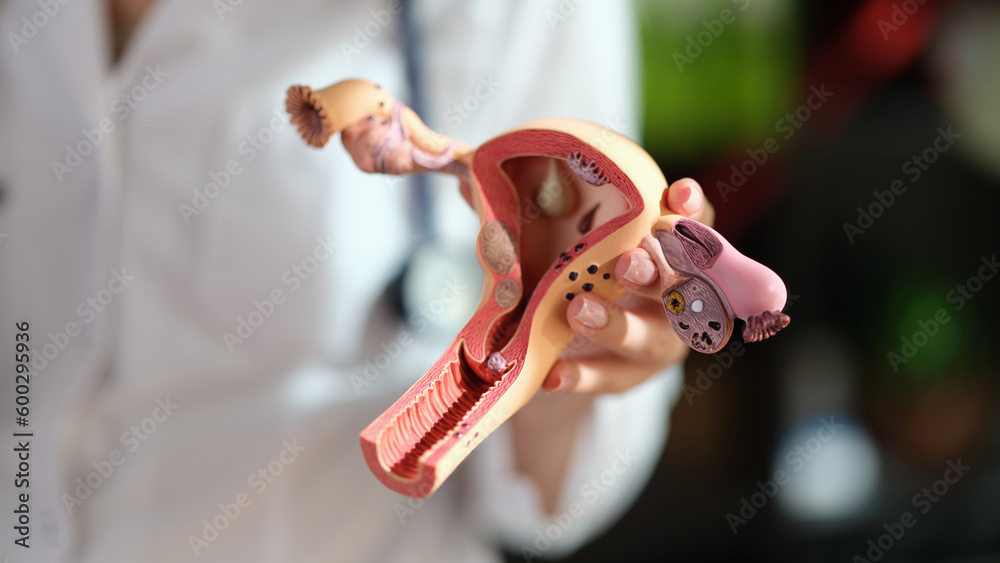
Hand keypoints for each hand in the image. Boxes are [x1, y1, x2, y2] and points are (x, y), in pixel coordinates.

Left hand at [541, 178, 714, 393]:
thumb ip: (533, 206)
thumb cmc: (577, 264)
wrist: (567, 337)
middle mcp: (678, 296)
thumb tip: (471, 185)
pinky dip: (583, 376)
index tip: (677, 195)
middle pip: (681, 284)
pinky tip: (554, 374)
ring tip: (578, 312)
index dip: (692, 211)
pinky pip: (609, 379)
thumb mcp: (561, 232)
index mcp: (672, 248)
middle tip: (626, 265)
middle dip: (657, 273)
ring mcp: (658, 341)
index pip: (696, 225)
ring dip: (617, 325)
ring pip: (650, 338)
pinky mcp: (629, 376)